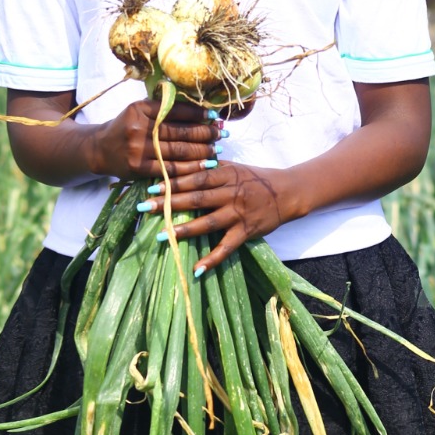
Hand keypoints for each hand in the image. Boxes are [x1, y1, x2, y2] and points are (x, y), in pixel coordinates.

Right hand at [88, 98, 222, 182]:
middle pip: (179, 132)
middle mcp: (138, 127)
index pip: (175, 110)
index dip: (197, 113)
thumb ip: (163, 109)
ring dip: (202, 150)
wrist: (100, 149)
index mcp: (140, 108)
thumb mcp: (139, 111)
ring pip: (178, 150)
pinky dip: (190, 167)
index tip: (214, 115)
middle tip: (222, 133)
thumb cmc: (126, 127)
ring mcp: (137, 149)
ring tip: (217, 148)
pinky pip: (170, 169)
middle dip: (205, 133)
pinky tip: (204, 164)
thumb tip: (200, 111)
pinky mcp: (138, 168)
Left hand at [136, 160, 294, 271]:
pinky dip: (212, 259)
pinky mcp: (246, 231)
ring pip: (208, 222)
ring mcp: (239, 213)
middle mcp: (231, 193)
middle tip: (145, 208)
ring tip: (163, 236)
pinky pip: (227, 247)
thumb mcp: (234, 167)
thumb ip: (209, 168)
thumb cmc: (256, 178)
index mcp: (225, 174)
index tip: (150, 187)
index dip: (172, 182)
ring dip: (185, 229)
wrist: (288, 191)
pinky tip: (196, 269)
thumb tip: (181, 165)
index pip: (194, 178)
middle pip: (196, 198)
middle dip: (169, 203)